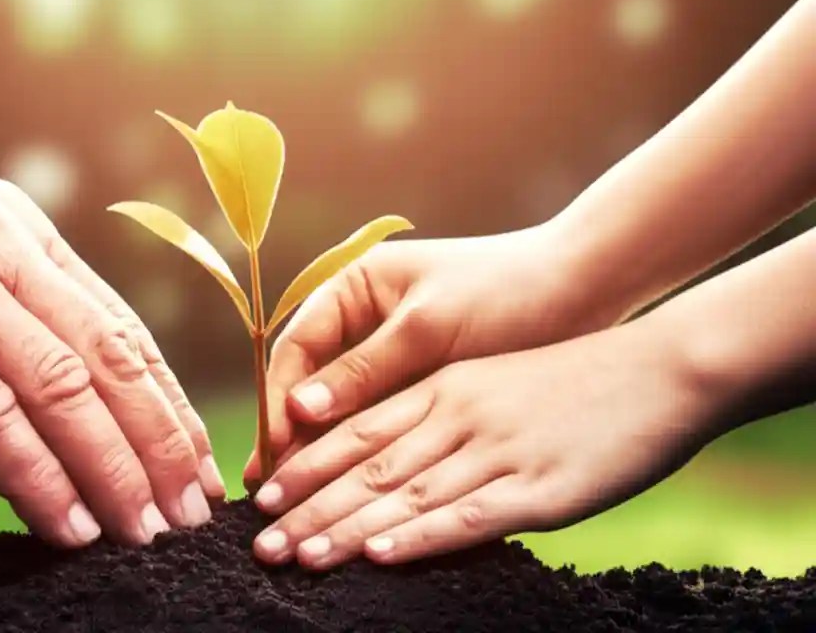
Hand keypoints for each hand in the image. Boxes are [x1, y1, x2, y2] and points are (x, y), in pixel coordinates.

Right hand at [0, 169, 224, 547]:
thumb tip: (50, 441)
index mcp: (14, 234)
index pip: (118, 326)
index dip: (165, 402)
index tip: (197, 463)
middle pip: (110, 356)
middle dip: (161, 442)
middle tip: (192, 512)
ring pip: (65, 388)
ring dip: (115, 469)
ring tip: (146, 532)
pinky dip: (38, 477)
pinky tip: (68, 525)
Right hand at [245, 224, 623, 485]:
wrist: (585, 291)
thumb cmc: (506, 291)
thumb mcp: (429, 328)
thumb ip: (365, 369)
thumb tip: (298, 411)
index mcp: (352, 287)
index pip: (297, 347)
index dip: (278, 399)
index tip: (274, 447)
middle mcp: (360, 322)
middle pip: (308, 385)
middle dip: (289, 438)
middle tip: (267, 494)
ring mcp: (387, 357)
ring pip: (339, 412)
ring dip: (319, 456)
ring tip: (295, 506)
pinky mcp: (417, 388)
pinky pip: (377, 426)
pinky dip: (361, 459)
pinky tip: (346, 496)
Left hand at [250, 323, 713, 568]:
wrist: (662, 367)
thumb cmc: (574, 377)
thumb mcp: (492, 380)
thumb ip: (441, 412)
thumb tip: (392, 457)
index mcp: (444, 386)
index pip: (358, 429)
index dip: (306, 464)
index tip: (263, 495)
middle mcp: (459, 415)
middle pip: (367, 467)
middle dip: (309, 506)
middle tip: (259, 541)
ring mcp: (498, 451)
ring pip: (407, 494)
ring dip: (347, 528)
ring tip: (298, 555)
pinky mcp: (541, 488)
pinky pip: (470, 515)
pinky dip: (422, 536)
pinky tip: (381, 554)